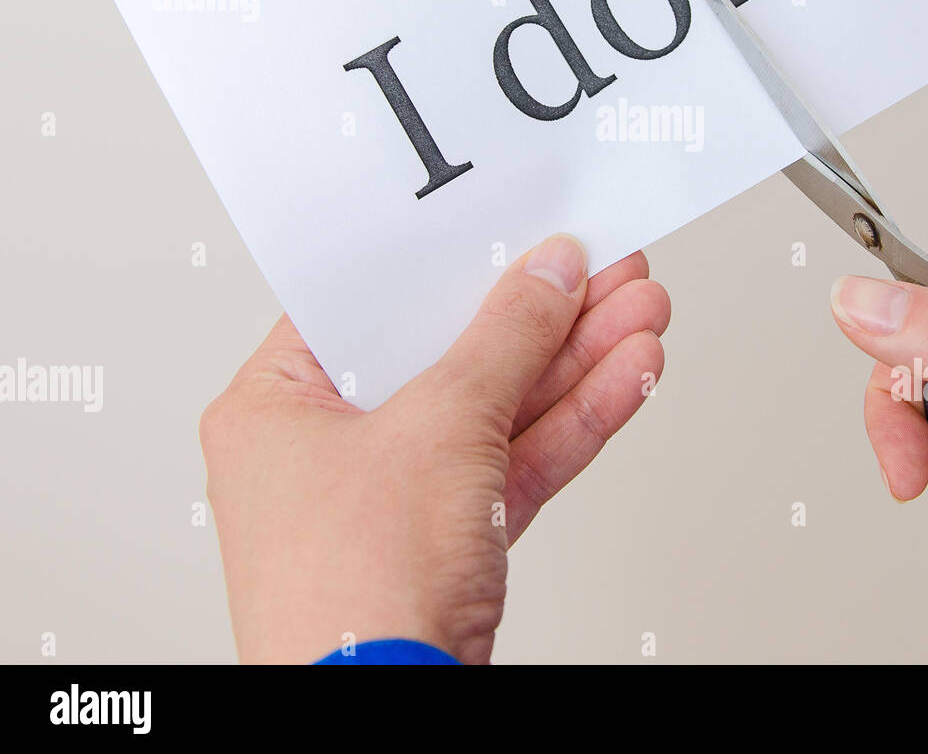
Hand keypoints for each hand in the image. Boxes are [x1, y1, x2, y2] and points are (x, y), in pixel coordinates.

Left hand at [200, 234, 669, 663]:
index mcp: (279, 406)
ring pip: (500, 407)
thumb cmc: (350, 595)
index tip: (516, 231)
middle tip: (604, 269)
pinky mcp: (449, 537)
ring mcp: (394, 496)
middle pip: (454, 352)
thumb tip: (547, 277)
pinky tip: (627, 376)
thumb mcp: (437, 429)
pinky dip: (573, 421)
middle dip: (545, 315)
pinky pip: (517, 460)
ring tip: (640, 311)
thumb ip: (503, 341)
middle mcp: (330, 448)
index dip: (453, 260)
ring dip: (577, 361)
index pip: (375, 304)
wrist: (384, 718)